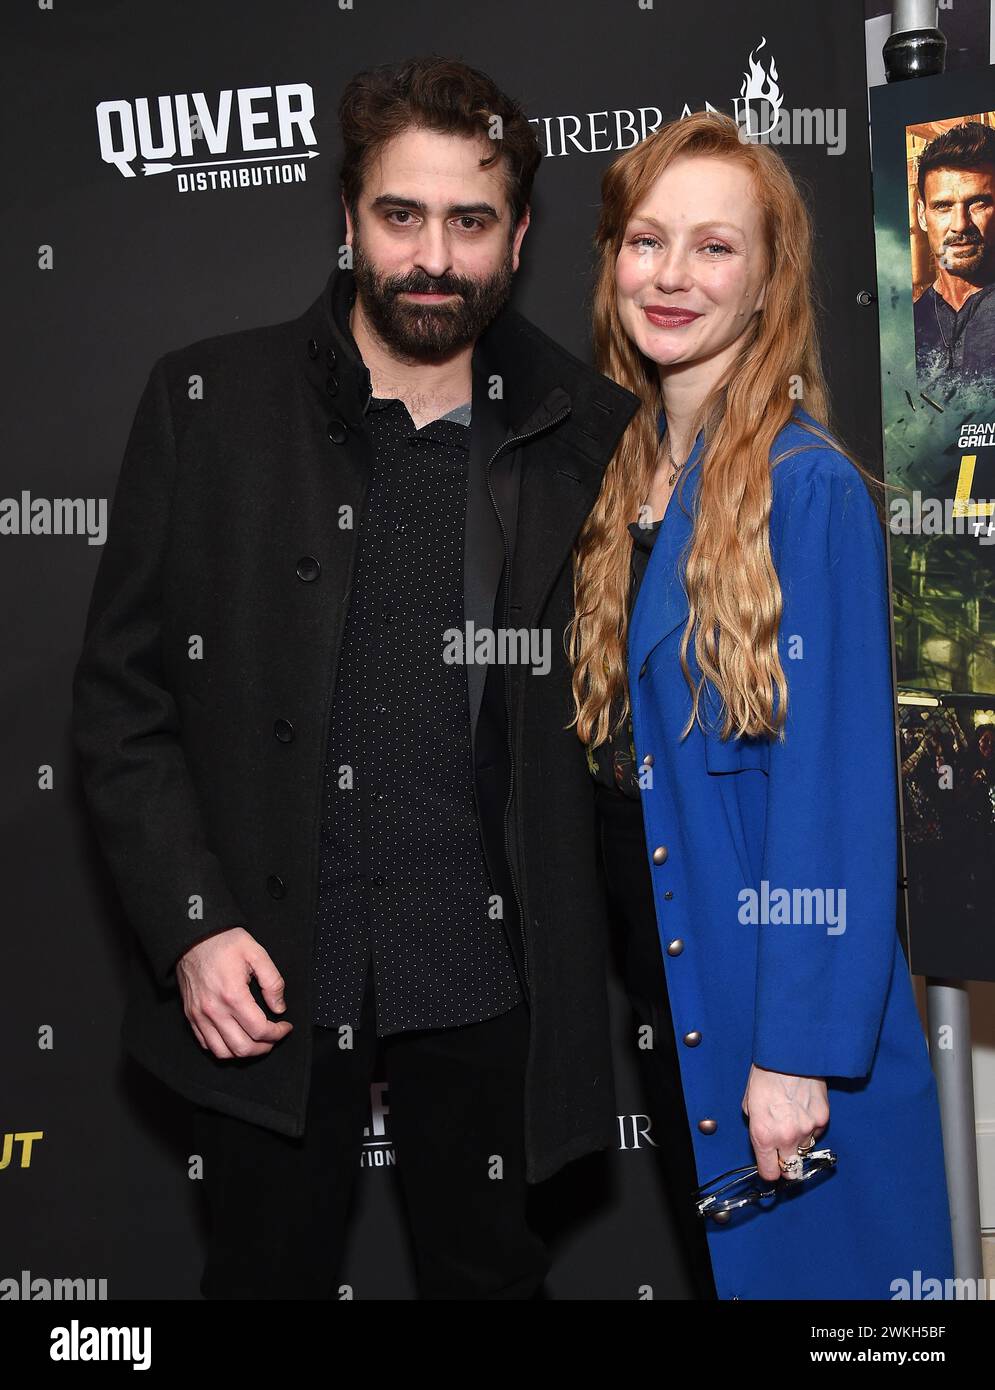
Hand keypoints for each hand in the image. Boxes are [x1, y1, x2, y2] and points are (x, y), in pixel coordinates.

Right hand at [176, 926, 292, 1058]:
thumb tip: (279, 1007)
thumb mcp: (257, 953)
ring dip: (243, 1052)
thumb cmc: (225, 942)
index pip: (259, 1030)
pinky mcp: (190, 1015)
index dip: (278, 1033)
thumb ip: (273, 982)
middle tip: (274, 1037)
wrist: (193, 936)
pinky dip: (223, 1048)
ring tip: (256, 1041)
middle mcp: (214, 1010)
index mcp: (233, 995)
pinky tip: (234, 1037)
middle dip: (264, 1047)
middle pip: (243, 1048)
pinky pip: (205, 1044)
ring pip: (223, 1052)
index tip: (285, 1027)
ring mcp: (199, 1015)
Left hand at [741, 1063, 828, 1181]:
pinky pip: (816, 1132)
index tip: (770, 1167)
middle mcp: (786, 1137)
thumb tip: (765, 1140)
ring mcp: (807, 1129)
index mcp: (763, 1135)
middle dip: (787, 1164)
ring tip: (793, 1119)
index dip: (770, 1171)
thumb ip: (757, 1127)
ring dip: (799, 1142)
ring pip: (805, 1150)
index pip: (770, 1173)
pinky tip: (803, 1108)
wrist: (788, 1054)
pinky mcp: (823, 1119)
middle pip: (792, 1172)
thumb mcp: (749, 1103)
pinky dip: (811, 1126)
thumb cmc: (765, 1075)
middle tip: (784, 1151)